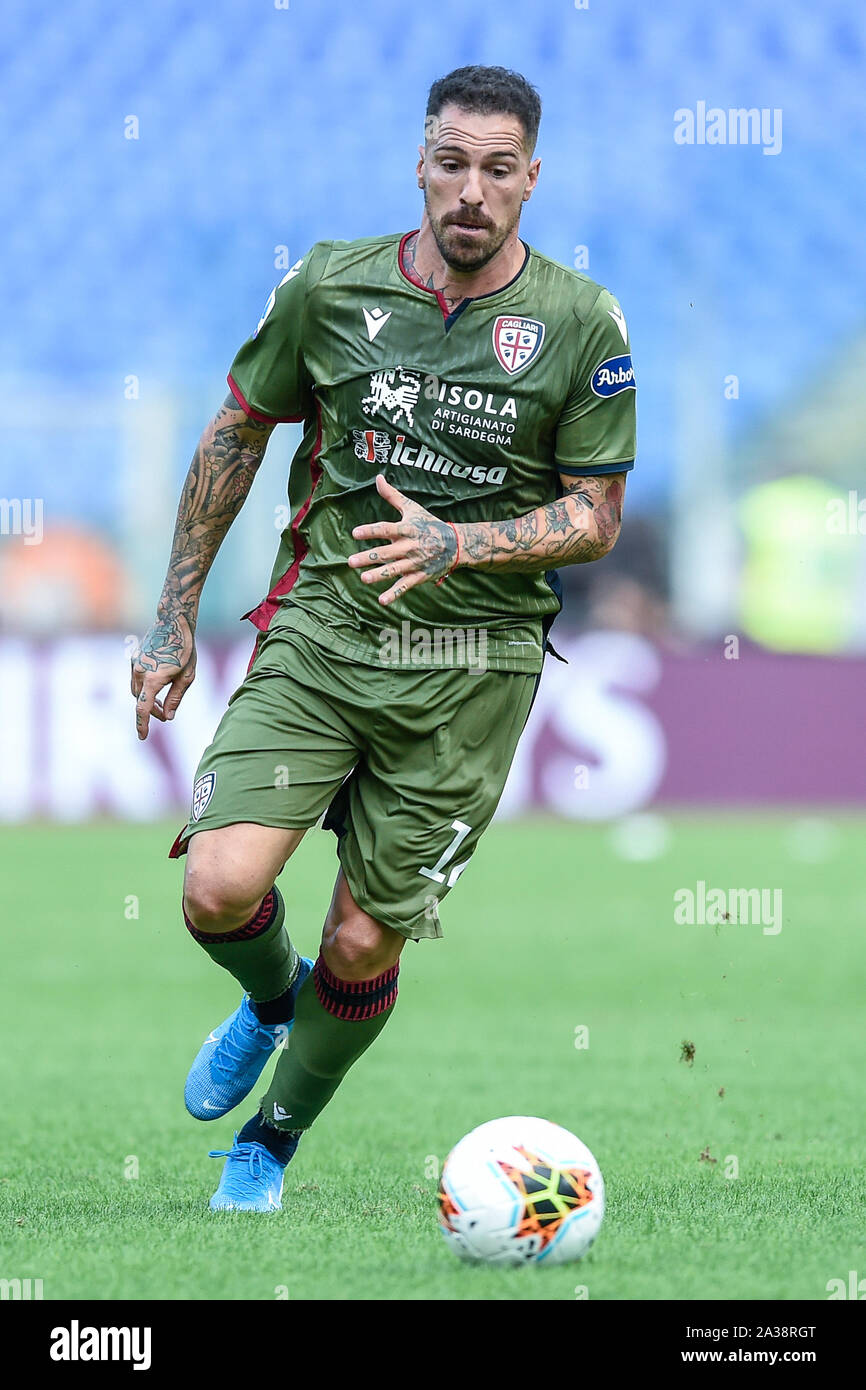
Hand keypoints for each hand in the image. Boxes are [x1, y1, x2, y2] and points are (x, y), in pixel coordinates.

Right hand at [130, 613, 196, 739]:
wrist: (174, 620)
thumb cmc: (185, 648)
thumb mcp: (187, 676)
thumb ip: (175, 698)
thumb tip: (168, 717)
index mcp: (152, 679)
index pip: (142, 708)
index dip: (142, 724)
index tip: (142, 737)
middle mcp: (139, 672)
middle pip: (139, 701)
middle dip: (150, 711)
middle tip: (164, 716)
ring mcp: (134, 664)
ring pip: (136, 690)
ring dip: (146, 700)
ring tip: (160, 704)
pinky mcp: (135, 658)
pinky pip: (136, 679)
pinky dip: (143, 688)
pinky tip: (156, 687)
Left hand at [348, 474, 457, 605]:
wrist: (456, 544)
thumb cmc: (429, 524)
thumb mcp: (412, 508)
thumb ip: (392, 496)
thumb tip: (378, 477)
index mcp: (407, 529)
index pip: (386, 529)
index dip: (371, 530)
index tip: (355, 532)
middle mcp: (410, 546)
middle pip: (387, 552)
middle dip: (369, 557)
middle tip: (351, 561)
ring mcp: (415, 562)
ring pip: (395, 570)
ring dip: (379, 575)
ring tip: (364, 579)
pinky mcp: (419, 576)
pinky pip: (405, 586)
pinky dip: (394, 594)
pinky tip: (382, 601)